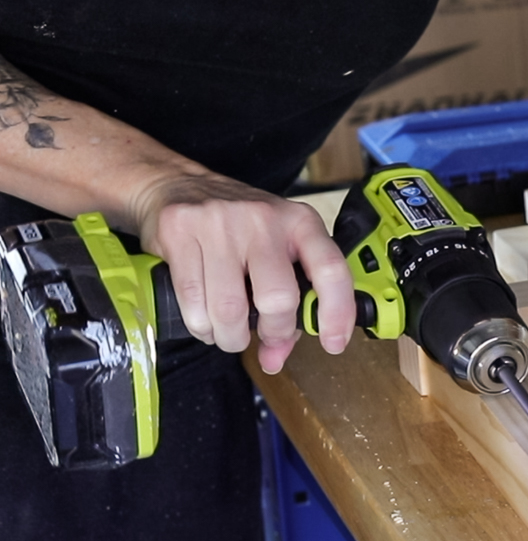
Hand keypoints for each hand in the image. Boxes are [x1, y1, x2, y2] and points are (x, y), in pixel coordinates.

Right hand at [131, 170, 354, 373]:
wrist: (177, 183)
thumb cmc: (238, 228)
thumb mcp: (276, 252)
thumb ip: (288, 305)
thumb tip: (275, 357)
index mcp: (299, 222)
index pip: (331, 270)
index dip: (337, 313)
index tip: (333, 343)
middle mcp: (263, 218)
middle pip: (278, 299)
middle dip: (273, 332)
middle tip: (264, 336)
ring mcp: (220, 222)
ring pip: (230, 309)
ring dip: (230, 336)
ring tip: (229, 332)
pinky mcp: (180, 231)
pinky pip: (193, 302)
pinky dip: (201, 326)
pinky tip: (205, 321)